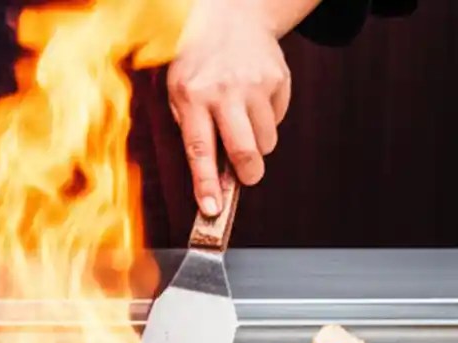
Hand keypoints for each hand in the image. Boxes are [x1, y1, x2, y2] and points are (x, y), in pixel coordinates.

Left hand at [167, 0, 291, 214]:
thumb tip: (210, 176)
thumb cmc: (199, 64)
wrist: (233, 18)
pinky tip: (254, 101)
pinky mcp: (278, 80)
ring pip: (265, 140)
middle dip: (248, 173)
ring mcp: (255, 84)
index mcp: (192, 97)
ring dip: (257, 145)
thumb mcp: (179, 90)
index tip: (212, 210)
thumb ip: (190, 128)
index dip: (206, 184)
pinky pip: (277, 120)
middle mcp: (224, 91)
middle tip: (247, 177)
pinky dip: (267, 121)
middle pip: (244, 150)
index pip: (199, 150)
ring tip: (242, 124)